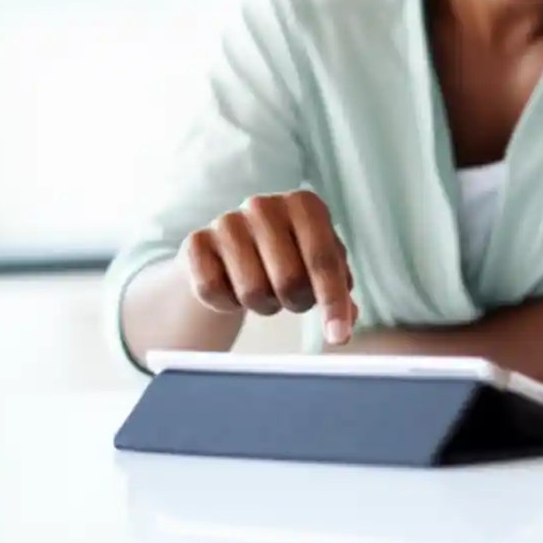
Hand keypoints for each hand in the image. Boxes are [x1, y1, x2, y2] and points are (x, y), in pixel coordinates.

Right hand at [177, 190, 358, 344]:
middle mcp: (264, 205)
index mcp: (305, 205)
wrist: (231, 252)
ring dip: (264, 305)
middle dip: (297, 302)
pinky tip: (232, 286)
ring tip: (265, 288)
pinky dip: (227, 303)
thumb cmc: (291, 258)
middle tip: (293, 297)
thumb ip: (339, 292)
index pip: (323, 261)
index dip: (333, 302)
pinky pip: (214, 292)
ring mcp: (227, 221)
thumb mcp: (321, 268)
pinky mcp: (195, 242)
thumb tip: (347, 321)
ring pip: (252, 292)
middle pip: (289, 280)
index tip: (338, 338)